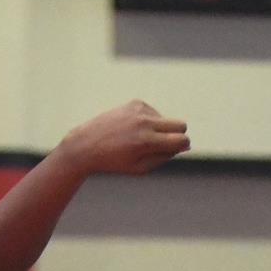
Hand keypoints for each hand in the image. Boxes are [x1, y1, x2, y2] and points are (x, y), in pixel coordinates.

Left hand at [60, 101, 189, 175]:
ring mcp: (139, 111)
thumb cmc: (114, 161)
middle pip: (180, 124)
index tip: (178, 149)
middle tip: (165, 144)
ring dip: (159, 129)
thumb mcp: (140, 167)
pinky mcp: (134, 103)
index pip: (181, 139)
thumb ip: (164, 156)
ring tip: (138, 139)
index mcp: (147, 142)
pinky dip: (148, 121)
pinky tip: (132, 129)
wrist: (86, 145)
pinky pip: (153, 112)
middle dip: (178, 134)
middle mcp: (145, 123)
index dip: (183, 145)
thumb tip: (184, 145)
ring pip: (166, 118)